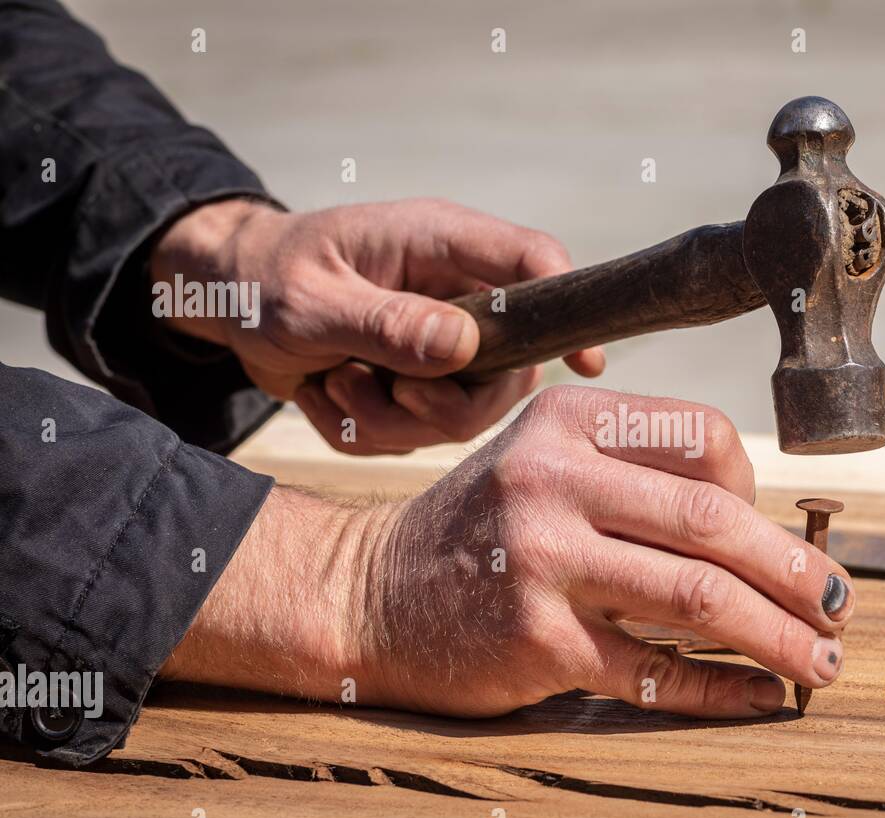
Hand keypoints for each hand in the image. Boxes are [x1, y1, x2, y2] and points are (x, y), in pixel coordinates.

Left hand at [149, 198, 603, 453]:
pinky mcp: (418, 385)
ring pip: (462, 414)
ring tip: (335, 381)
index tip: (587, 365)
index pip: (534, 264)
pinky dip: (365, 429)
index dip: (569, 312)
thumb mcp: (310, 300)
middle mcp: (454, 296)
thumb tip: (463, 346)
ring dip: (390, 418)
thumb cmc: (264, 279)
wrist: (227, 302)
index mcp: (439, 245)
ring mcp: (440, 345)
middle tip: (380, 388)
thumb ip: (384, 323)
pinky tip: (328, 392)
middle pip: (508, 370)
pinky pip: (415, 435)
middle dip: (442, 402)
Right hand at [163, 386, 854, 718]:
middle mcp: (554, 479)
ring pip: (700, 598)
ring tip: (822, 662)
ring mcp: (543, 561)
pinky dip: (722, 689)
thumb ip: (636, 473)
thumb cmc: (478, 528)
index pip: (706, 438)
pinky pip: (656, 671)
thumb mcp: (543, 462)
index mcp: (568, 422)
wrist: (370, 593)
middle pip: (716, 523)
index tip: (777, 536)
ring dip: (780, 637)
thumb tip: (765, 526)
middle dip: (799, 572)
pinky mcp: (537, 641)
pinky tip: (760, 697)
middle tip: (842, 605)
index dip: (761, 491)